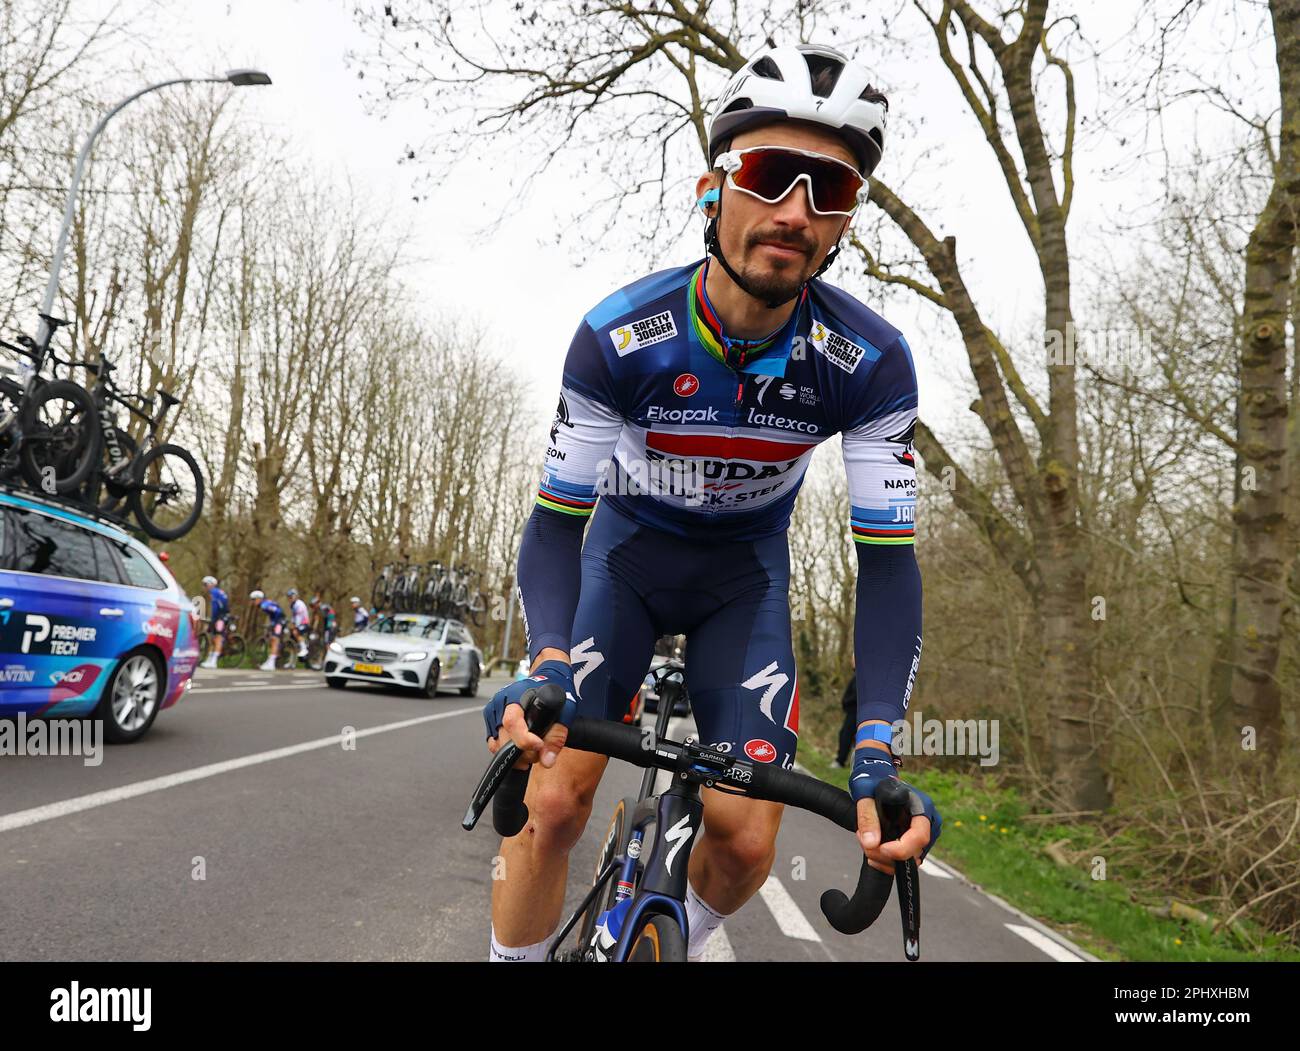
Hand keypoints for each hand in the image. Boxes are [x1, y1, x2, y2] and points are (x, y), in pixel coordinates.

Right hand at [483, 659, 575, 769]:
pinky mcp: (490, 720)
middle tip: (541, 751)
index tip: (539, 746)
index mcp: (517, 694)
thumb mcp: (564, 711)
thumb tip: (547, 761)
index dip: (524, 740)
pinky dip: (508, 750)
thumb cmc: (556, 690)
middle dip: (524, 752)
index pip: (512, 722)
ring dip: (516, 754)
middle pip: (504, 738)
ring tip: (533, 749)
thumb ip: (556, 737)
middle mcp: (500, 702)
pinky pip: (494, 743)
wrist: (548, 677)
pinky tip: (522, 747)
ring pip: (497, 745)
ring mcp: (492, 711)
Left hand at [849, 752, 941, 873]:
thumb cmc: (873, 779)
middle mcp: (927, 821)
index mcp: (921, 806)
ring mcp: (922, 833)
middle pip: (912, 853)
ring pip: (907, 860)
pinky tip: (871, 845)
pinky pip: (903, 861)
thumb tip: (871, 843)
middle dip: (885, 855)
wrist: (876, 776)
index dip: (901, 849)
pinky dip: (885, 860)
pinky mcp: (913, 842)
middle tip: (864, 841)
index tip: (881, 848)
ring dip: (882, 858)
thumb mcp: (865, 793)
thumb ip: (867, 817)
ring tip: (865, 838)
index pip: (920, 836)